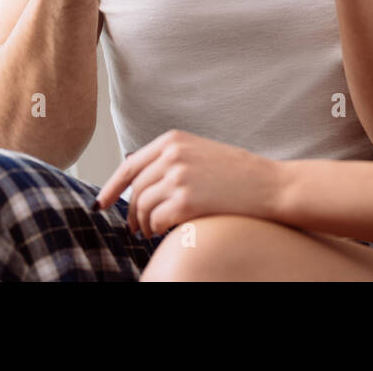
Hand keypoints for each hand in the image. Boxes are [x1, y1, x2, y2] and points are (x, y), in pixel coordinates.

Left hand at [94, 130, 284, 239]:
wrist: (269, 185)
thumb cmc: (239, 174)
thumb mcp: (200, 153)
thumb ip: (171, 160)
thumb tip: (139, 185)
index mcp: (174, 139)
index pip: (129, 165)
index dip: (112, 187)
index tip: (102, 203)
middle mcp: (172, 155)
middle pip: (135, 189)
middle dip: (130, 212)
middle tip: (134, 228)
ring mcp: (178, 177)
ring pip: (142, 206)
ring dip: (144, 224)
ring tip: (152, 232)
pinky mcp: (186, 201)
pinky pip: (157, 220)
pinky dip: (156, 230)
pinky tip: (164, 233)